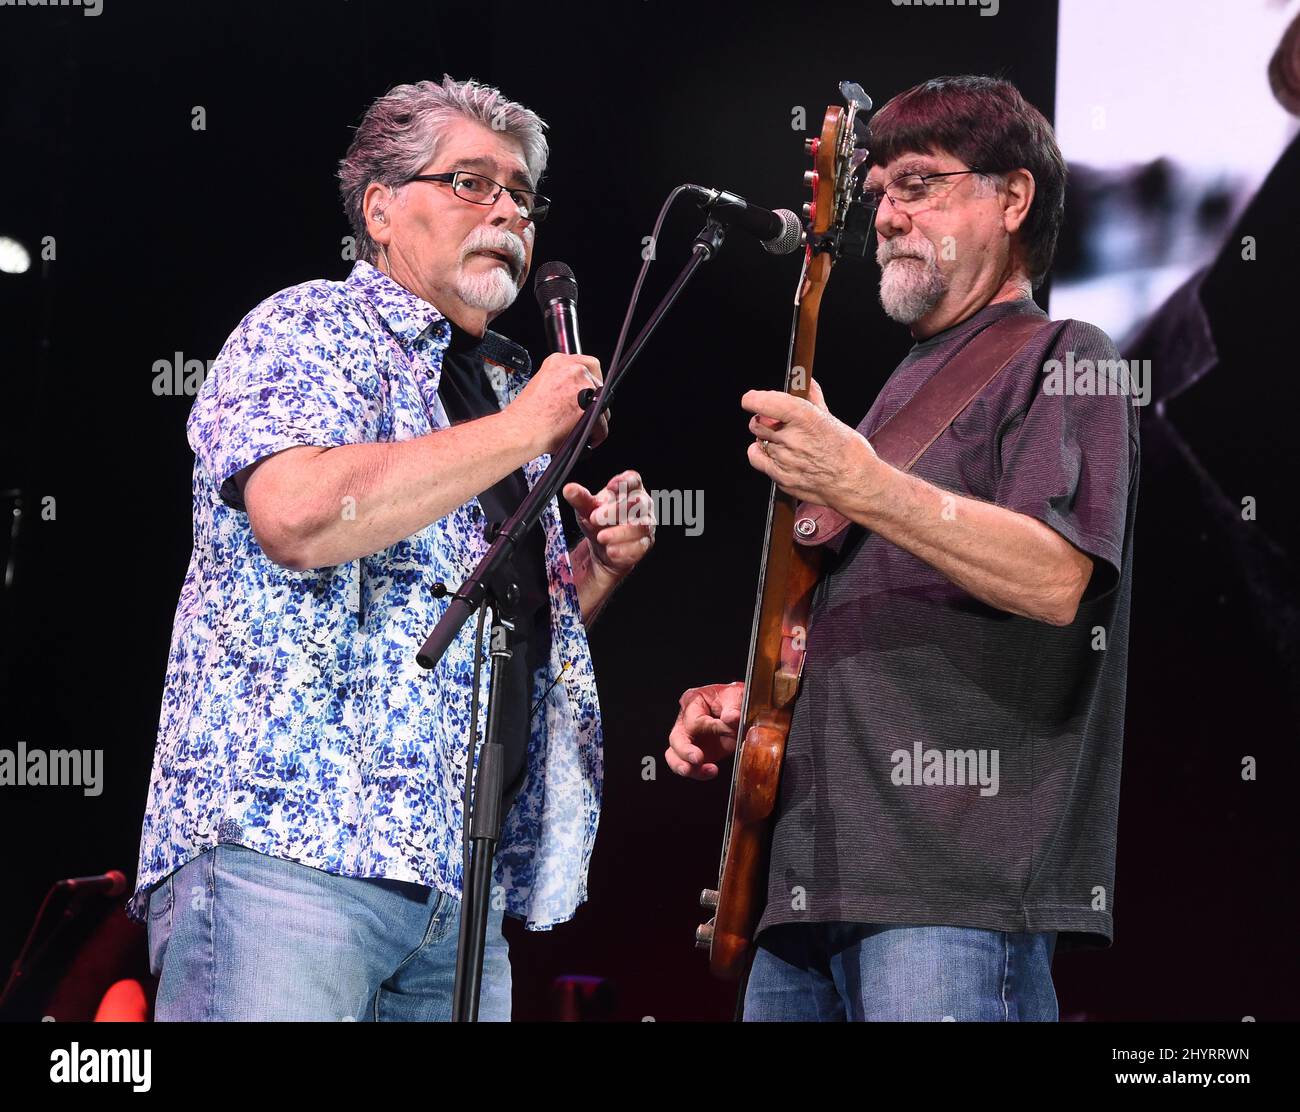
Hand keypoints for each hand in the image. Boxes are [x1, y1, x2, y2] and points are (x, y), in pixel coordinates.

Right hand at [508, 352, 608, 455]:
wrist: (522, 430)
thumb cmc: (526, 414)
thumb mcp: (541, 384)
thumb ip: (561, 382)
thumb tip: (575, 392)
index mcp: (558, 361)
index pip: (587, 364)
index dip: (588, 380)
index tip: (587, 390)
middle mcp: (573, 369)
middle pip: (597, 383)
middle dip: (593, 399)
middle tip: (583, 413)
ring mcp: (583, 386)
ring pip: (603, 403)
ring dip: (595, 417)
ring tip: (582, 427)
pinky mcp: (591, 406)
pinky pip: (603, 422)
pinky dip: (597, 433)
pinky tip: (587, 437)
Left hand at [563, 469, 655, 575]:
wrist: (602, 544)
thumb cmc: (599, 519)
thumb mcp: (586, 507)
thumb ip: (580, 498)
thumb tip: (569, 489)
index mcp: (631, 488)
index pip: (633, 480)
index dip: (625, 482)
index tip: (611, 487)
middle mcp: (643, 505)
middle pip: (637, 502)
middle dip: (616, 510)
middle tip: (596, 517)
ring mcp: (646, 525)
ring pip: (640, 526)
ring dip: (620, 533)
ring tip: (601, 537)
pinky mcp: (645, 544)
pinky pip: (639, 546)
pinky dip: (624, 549)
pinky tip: (611, 550)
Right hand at [665, 682, 743, 779]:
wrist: (743, 709)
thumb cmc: (734, 698)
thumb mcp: (736, 696)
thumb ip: (734, 706)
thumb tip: (731, 718)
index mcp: (692, 702)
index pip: (695, 720)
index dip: (712, 727)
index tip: (730, 728)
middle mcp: (685, 721)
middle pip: (676, 739)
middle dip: (685, 751)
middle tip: (698, 758)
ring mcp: (689, 739)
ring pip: (675, 756)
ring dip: (688, 767)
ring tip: (706, 770)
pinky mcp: (697, 754)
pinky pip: (689, 767)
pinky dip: (698, 772)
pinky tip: (711, 772)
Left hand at [742, 379, 882, 506]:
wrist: (856, 484)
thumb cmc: (849, 452)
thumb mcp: (831, 419)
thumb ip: (813, 399)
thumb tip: (807, 382)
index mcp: (804, 418)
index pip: (763, 403)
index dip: (753, 399)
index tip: (752, 399)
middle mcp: (791, 438)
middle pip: (757, 422)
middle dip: (763, 419)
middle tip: (775, 422)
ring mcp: (784, 460)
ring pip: (759, 440)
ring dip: (767, 437)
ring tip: (785, 441)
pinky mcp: (781, 477)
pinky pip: (757, 458)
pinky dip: (761, 452)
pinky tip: (773, 452)